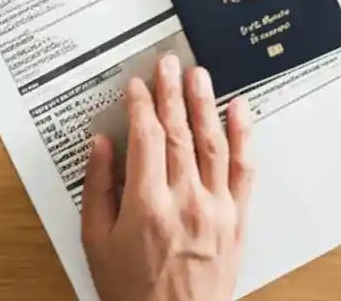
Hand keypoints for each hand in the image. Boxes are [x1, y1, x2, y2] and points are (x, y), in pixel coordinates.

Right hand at [81, 54, 254, 300]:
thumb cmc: (133, 293)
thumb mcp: (96, 242)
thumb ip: (98, 188)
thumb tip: (101, 145)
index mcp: (146, 205)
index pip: (145, 137)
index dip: (139, 105)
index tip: (135, 86)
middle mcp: (185, 200)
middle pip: (178, 131)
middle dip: (170, 92)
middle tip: (167, 63)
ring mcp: (216, 208)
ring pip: (212, 142)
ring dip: (204, 103)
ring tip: (198, 74)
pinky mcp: (237, 219)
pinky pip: (244, 169)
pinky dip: (244, 135)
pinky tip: (240, 110)